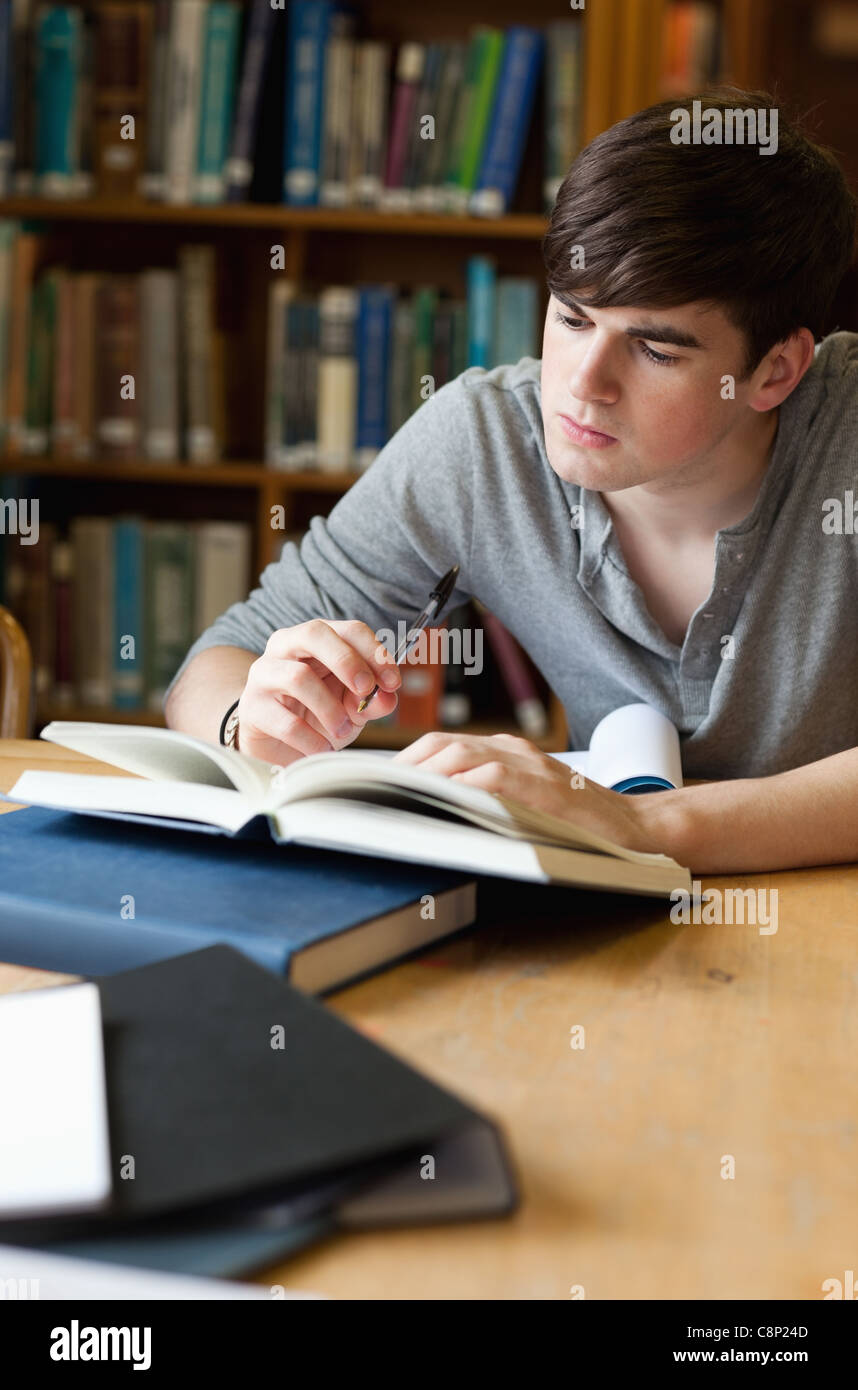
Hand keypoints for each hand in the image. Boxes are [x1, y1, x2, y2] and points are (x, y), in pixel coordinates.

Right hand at [237, 619, 400, 765]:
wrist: (275, 744)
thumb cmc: (316, 714)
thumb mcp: (352, 706)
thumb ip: (372, 700)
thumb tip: (386, 696)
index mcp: (316, 639)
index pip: (348, 629)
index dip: (374, 653)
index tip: (392, 682)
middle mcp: (285, 647)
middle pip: (314, 633)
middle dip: (347, 661)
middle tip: (366, 689)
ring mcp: (264, 675)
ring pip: (298, 677)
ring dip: (330, 708)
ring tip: (343, 730)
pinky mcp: (252, 708)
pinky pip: (285, 721)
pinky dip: (312, 739)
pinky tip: (323, 748)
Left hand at [392, 731, 664, 854]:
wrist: (638, 829)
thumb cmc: (578, 826)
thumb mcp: (525, 805)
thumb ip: (486, 800)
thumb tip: (432, 815)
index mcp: (507, 753)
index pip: (444, 744)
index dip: (408, 759)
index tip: (379, 780)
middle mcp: (515, 751)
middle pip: (444, 744)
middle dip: (406, 765)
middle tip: (378, 790)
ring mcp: (532, 766)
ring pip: (463, 755)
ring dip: (426, 774)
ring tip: (398, 794)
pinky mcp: (546, 787)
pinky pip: (495, 778)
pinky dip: (464, 787)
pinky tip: (443, 801)